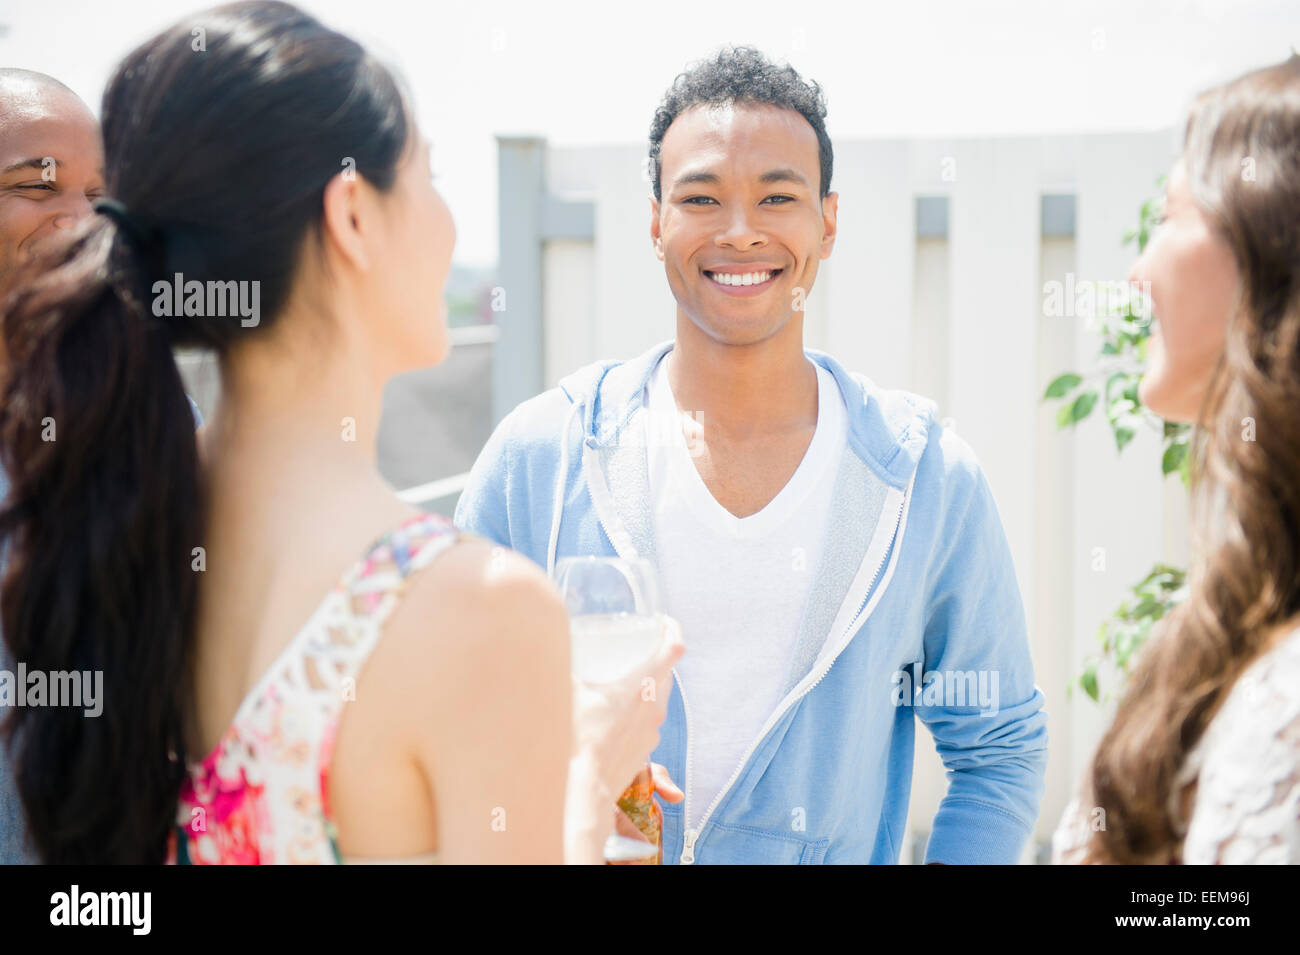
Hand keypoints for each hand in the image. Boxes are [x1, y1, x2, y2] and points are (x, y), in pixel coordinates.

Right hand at [572, 614, 684, 801]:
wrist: (584, 789)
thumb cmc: (577, 740)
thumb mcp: (568, 694)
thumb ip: (561, 667)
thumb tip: (547, 645)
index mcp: (643, 686)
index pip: (673, 649)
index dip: (672, 630)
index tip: (664, 622)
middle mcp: (654, 707)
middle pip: (667, 672)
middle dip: (656, 657)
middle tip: (637, 647)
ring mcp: (652, 730)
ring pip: (659, 699)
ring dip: (648, 686)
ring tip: (624, 680)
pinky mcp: (645, 749)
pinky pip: (648, 722)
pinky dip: (638, 712)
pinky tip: (615, 714)